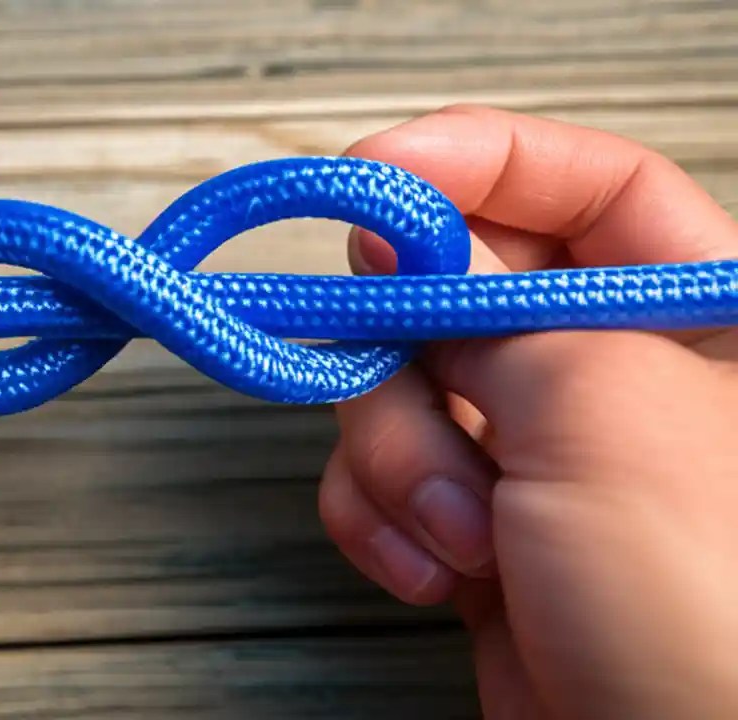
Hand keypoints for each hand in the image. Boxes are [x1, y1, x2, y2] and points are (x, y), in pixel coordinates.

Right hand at [321, 106, 737, 718]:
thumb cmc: (708, 605)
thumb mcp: (601, 410)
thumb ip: (493, 309)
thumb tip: (409, 241)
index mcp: (699, 318)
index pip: (589, 187)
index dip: (479, 162)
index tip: (376, 177)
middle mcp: (615, 376)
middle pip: (463, 288)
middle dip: (410, 343)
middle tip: (394, 367)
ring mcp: (540, 457)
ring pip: (404, 389)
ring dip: (400, 457)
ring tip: (459, 532)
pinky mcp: (479, 530)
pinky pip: (387, 479)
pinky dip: (382, 517)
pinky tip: (431, 571)